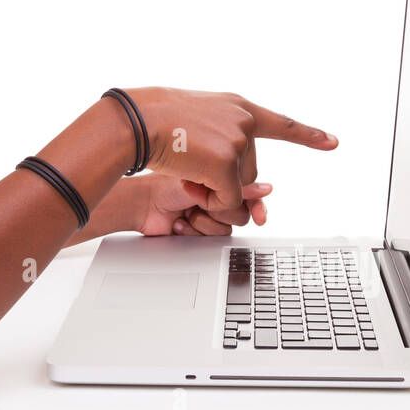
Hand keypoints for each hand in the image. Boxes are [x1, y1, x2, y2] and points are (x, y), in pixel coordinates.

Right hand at [123, 86, 336, 212]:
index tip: (332, 142)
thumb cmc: (153, 121)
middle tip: (191, 164)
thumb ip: (222, 142)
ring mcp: (238, 141)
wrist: (135, 122)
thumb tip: (240, 187)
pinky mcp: (228, 163)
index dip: (308, 135)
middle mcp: (243, 121)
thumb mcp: (194, 122)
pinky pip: (228, 199)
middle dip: (224, 178)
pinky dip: (210, 200)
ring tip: (184, 164)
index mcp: (237, 106)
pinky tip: (189, 180)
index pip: (281, 123)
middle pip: (249, 169)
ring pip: (238, 187)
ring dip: (212, 188)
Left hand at [135, 173, 272, 236]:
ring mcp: (209, 212)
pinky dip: (196, 229)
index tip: (259, 216)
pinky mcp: (200, 229)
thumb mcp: (206, 176)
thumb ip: (238, 185)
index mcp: (221, 172)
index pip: (250, 189)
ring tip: (187, 210)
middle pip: (242, 211)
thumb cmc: (166, 180)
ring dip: (206, 219)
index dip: (254, 202)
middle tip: (198, 199)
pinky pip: (214, 237)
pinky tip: (181, 222)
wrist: (142, 202)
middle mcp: (217, 193)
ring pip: (230, 226)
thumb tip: (267, 189)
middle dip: (220, 207)